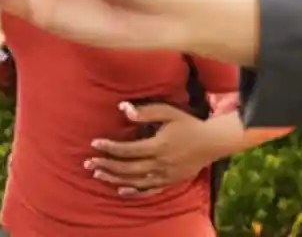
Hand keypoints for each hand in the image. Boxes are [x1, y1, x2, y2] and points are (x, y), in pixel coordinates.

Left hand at [86, 101, 224, 195]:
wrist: (212, 142)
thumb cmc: (188, 124)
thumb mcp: (168, 112)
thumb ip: (145, 111)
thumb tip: (123, 108)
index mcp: (159, 146)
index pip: (128, 150)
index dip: (110, 147)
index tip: (94, 143)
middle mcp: (161, 164)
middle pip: (128, 168)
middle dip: (106, 165)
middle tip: (88, 162)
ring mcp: (166, 176)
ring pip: (135, 181)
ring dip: (115, 178)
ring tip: (98, 174)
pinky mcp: (170, 182)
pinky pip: (150, 191)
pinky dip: (135, 192)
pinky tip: (121, 190)